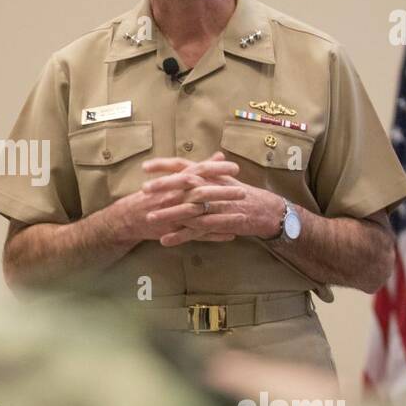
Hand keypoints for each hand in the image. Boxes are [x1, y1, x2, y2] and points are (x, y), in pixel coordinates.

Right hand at [101, 156, 241, 243]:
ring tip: (242, 216)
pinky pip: (197, 235)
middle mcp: (175, 197)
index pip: (197, 171)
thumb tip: (220, 156)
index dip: (217, 169)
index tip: (235, 168)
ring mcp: (174, 215)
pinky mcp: (175, 231)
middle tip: (243, 192)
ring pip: (202, 216)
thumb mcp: (172, 176)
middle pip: (202, 193)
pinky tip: (230, 235)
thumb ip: (198, 166)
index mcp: (174, 181)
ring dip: (223, 217)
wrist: (129, 217)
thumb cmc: (152, 194)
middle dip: (223, 193)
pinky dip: (214, 236)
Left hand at [140, 154, 284, 246]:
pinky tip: (165, 241)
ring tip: (149, 218)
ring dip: (167, 214)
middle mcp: (209, 186)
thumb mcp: (220, 178)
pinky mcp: (218, 223)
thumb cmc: (238, 192)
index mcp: (208, 174)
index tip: (144, 166)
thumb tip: (182, 165)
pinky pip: (196, 230)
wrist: (262, 209)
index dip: (163, 165)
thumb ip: (200, 171)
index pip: (182, 164)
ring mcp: (214, 205)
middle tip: (143, 190)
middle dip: (162, 186)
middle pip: (183, 183)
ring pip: (187, 208)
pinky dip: (180, 236)